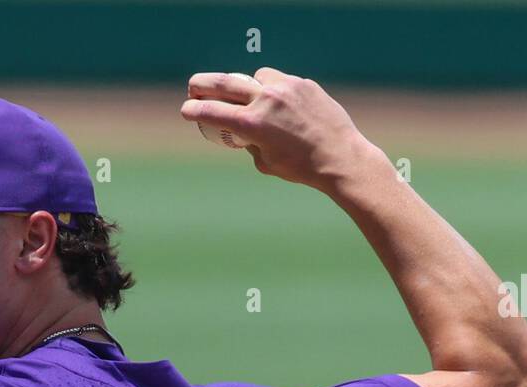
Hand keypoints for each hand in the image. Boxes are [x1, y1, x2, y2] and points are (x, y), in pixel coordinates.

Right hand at [180, 68, 385, 193]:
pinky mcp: (303, 84)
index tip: (186, 109)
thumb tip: (245, 128)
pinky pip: (280, 82)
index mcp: (252, 124)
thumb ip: (250, 142)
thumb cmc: (302, 168)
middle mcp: (267, 100)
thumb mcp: (266, 162)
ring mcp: (286, 88)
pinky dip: (275, 92)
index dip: (194, 110)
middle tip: (193, 86)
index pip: (212, 111)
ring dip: (248, 87)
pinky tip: (284, 107)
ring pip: (256, 78)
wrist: (340, 158)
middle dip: (203, 84)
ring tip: (253, 101)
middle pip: (225, 83)